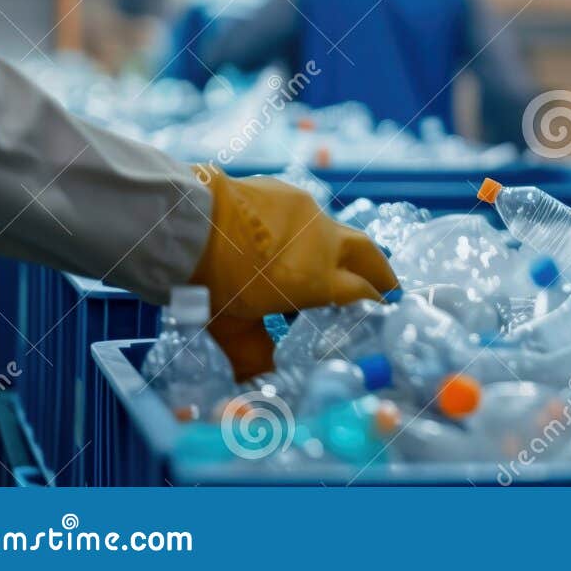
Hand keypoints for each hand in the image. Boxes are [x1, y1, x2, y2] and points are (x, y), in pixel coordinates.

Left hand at [188, 166, 396, 378]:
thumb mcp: (231, 328)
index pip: (362, 291)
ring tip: (323, 265)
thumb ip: (254, 354)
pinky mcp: (284, 191)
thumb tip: (262, 378)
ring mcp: (306, 211)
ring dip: (337, 249)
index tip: (381, 310)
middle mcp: (322, 241)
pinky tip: (281, 240)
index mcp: (317, 279)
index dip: (375, 302)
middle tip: (386, 284)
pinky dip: (304, 231)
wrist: (183, 223)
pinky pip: (304, 214)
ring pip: (334, 230)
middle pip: (367, 252)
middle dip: (381, 269)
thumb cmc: (209, 283)